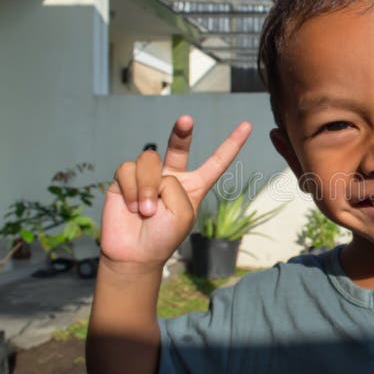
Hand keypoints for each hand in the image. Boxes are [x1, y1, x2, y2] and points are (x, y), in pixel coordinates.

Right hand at [100, 115, 251, 270]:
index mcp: (194, 186)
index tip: (247, 126)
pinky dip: (131, 189)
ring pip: (149, 160)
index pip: (216, 162)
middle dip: (182, 131)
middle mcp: (172, 177)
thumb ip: (176, 187)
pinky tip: (131, 207)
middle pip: (179, 145)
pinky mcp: (126, 178)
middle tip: (187, 120)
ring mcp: (148, 176)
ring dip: (147, 188)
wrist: (135, 253)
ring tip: (146, 211)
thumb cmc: (164, 237)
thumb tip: (154, 175)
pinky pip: (128, 169)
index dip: (231, 144)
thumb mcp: (184, 213)